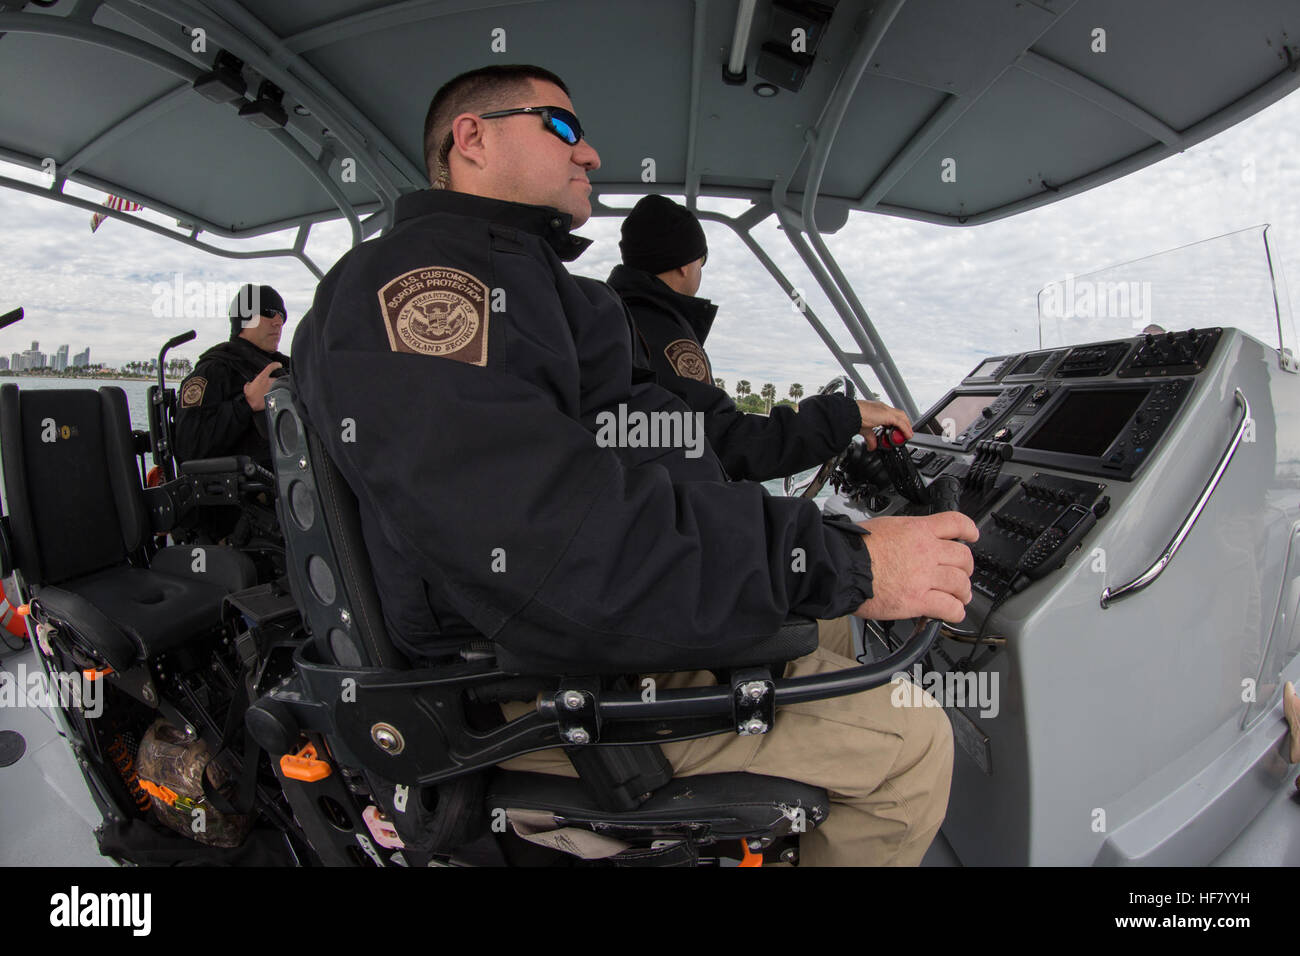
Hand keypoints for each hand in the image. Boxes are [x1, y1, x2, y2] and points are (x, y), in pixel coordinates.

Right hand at [243, 362, 282, 411]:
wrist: (252, 406)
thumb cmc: (249, 397)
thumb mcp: (247, 386)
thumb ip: (251, 382)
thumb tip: (252, 383)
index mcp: (262, 377)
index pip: (271, 367)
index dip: (276, 364)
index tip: (279, 365)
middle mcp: (270, 381)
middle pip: (275, 378)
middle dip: (271, 382)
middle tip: (266, 387)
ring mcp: (274, 387)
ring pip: (277, 385)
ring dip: (274, 387)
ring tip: (268, 393)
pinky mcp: (276, 394)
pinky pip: (278, 391)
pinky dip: (276, 393)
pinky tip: (272, 397)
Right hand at [852, 512, 978, 622]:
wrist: (841, 567)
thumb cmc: (852, 548)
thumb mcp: (882, 527)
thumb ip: (902, 534)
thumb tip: (903, 539)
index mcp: (917, 530)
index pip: (954, 523)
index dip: (968, 529)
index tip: (971, 535)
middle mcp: (926, 551)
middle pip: (963, 556)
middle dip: (966, 567)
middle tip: (962, 573)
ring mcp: (924, 576)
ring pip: (960, 583)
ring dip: (963, 592)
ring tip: (960, 597)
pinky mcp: (918, 600)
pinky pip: (949, 607)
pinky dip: (955, 612)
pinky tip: (951, 613)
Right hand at [856, 399, 911, 449]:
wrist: (851, 413)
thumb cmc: (854, 417)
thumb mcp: (865, 430)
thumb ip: (870, 439)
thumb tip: (872, 446)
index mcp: (877, 409)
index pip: (891, 414)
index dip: (896, 422)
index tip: (897, 430)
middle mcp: (883, 408)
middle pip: (899, 414)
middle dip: (904, 423)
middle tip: (906, 433)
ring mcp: (886, 410)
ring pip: (902, 417)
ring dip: (907, 426)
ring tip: (908, 434)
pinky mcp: (888, 415)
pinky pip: (901, 423)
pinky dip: (905, 429)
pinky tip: (907, 435)